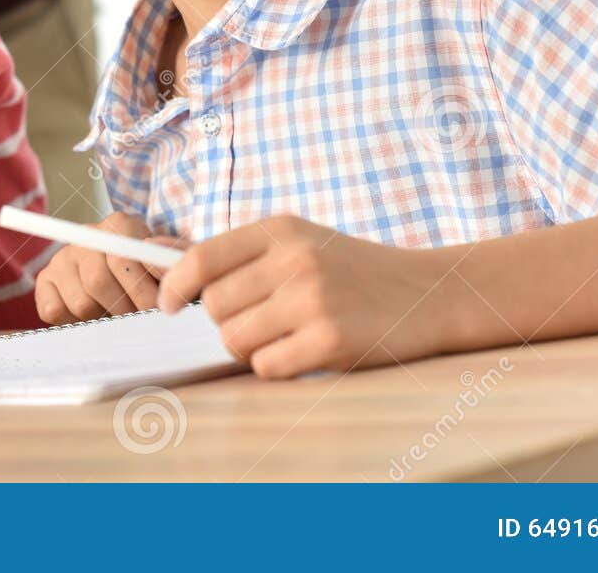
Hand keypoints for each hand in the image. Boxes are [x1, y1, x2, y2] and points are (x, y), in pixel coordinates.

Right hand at [36, 212, 187, 324]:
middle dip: (124, 309)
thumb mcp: (171, 267)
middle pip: (98, 280)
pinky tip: (93, 314)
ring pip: (80, 301)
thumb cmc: (155, 278)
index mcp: (120, 225)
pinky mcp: (45, 281)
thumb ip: (176, 264)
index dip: (143, 292)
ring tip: (118, 313)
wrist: (129, 285)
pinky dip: (75, 322)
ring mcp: (63, 257)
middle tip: (139, 320)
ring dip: (103, 317)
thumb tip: (169, 268)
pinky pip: (54, 310)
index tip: (157, 310)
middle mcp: (87, 235)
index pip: (123, 258)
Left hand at [157, 215, 448, 378]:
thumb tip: (174, 281)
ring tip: (288, 335)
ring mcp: (312, 299)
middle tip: (262, 322)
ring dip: (253, 347)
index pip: (200, 258)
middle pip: (214, 307)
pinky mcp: (330, 340)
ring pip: (235, 340)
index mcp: (279, 230)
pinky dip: (277, 367)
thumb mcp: (302, 243)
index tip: (167, 305)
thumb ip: (245, 257)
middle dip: (227, 322)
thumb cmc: (354, 272)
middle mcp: (293, 259)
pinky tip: (305, 352)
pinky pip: (266, 366)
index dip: (174, 286)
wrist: (430, 292)